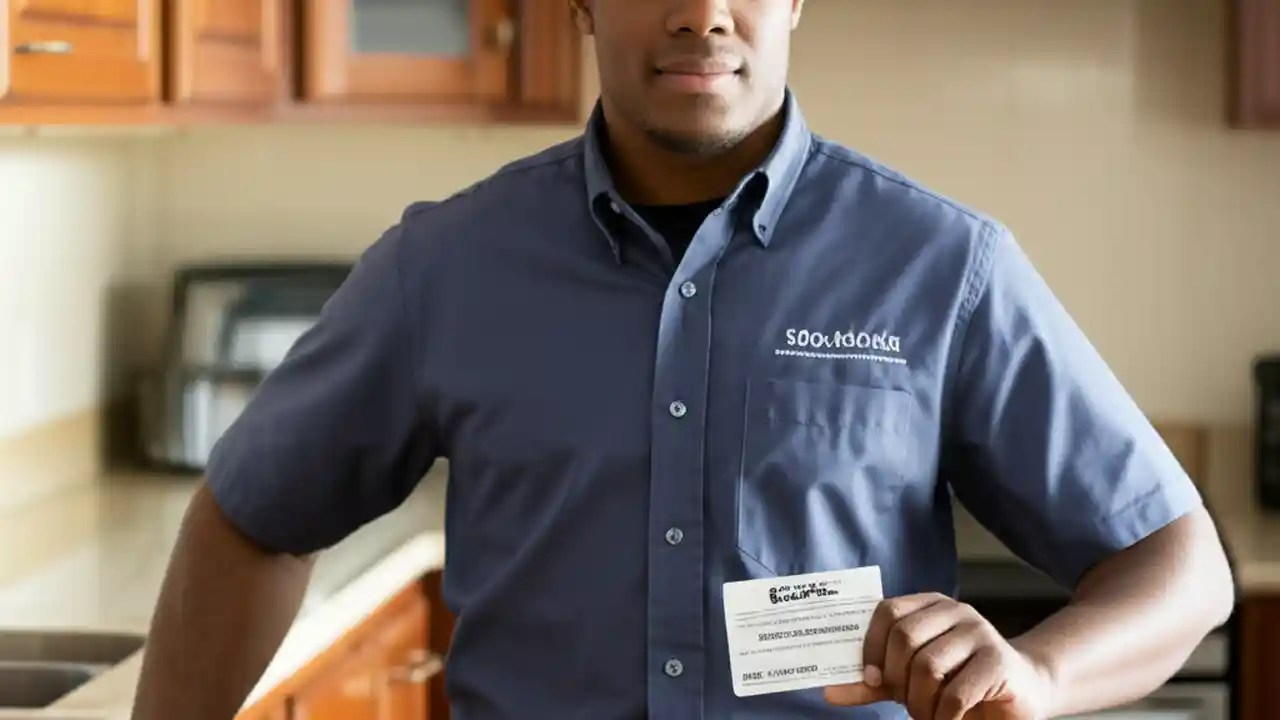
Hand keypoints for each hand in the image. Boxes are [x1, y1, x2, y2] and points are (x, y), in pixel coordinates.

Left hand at [824, 593, 1055, 719]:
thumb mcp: (910, 680)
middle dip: (896, 679)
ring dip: (919, 702)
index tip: (869, 679)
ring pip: (928, 666)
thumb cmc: (958, 682)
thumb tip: (830, 691)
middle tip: (905, 702)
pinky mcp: (998, 662)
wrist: (1021, 692)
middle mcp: (955, 612)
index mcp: (930, 606)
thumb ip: (874, 682)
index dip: (871, 646)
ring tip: (927, 715)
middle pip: (905, 638)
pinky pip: (955, 692)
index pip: (887, 612)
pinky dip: (943, 715)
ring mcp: (980, 633)